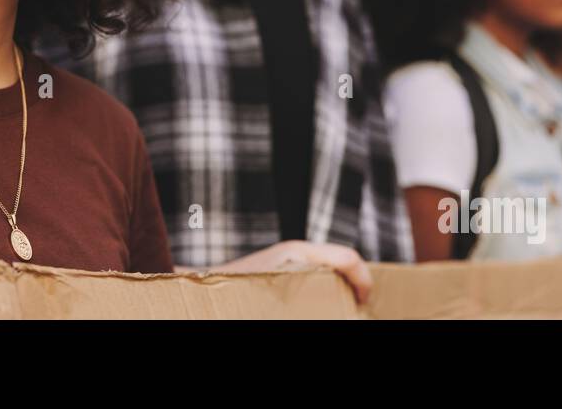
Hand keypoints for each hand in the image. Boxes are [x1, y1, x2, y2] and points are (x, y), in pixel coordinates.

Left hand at [209, 240, 372, 303]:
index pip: (348, 257)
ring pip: (323, 268)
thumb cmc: (237, 289)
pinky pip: (307, 274)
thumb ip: (315, 283)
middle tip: (354, 310)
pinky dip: (318, 288)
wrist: (198, 286)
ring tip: (336, 310)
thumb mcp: (287, 286)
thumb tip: (345, 292)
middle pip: (338, 262)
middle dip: (351, 285)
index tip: (364, 303)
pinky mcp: (275, 268)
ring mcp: (283, 257)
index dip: (364, 280)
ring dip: (333, 288)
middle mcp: (293, 250)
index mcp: (300, 252)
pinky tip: (313, 307)